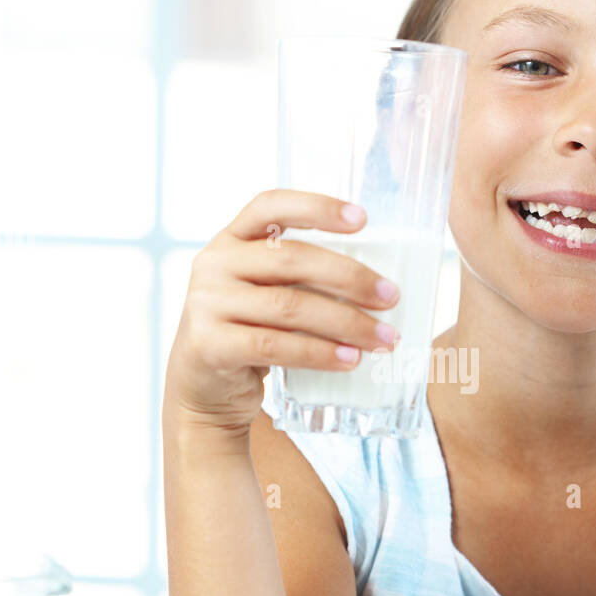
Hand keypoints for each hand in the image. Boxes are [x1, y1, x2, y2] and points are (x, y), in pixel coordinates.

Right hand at [163, 188, 401, 435]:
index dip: (317, 207)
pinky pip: (275, 345)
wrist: (204, 389)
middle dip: (350, 278)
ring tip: (382, 339)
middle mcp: (214, 264)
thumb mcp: (264, 293)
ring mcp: (207, 304)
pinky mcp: (210, 345)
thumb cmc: (249, 333)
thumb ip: (301, 278)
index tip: (362, 219)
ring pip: (289, 306)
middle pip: (292, 260)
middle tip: (390, 297)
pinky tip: (350, 359)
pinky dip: (319, 353)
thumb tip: (377, 285)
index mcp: (231, 240)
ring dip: (345, 322)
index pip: (271, 207)